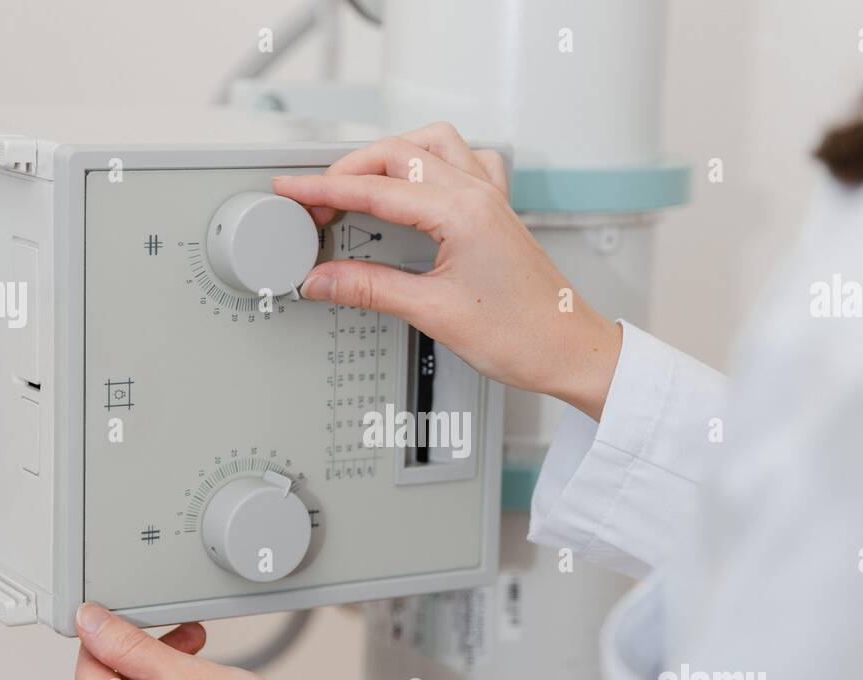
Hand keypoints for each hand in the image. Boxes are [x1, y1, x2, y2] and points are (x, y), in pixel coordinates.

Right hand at [273, 121, 621, 420]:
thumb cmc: (523, 336)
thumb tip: (323, 279)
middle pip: (398, 154)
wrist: (570, 351)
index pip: (376, 189)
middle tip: (315, 199)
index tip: (292, 191)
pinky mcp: (497, 214)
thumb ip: (370, 289)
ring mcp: (491, 200)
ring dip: (390, 156)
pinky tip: (417, 185)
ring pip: (431, 145)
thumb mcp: (433, 314)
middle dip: (349, 169)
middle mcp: (478, 195)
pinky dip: (432, 162)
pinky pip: (465, 162)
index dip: (324, 189)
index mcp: (462, 212)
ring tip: (358, 182)